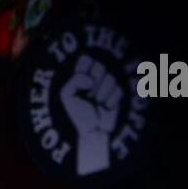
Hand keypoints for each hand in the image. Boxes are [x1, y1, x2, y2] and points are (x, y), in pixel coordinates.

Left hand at [59, 54, 122, 175]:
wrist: (93, 130)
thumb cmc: (78, 112)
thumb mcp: (67, 95)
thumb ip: (74, 81)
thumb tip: (91, 79)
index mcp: (82, 71)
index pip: (86, 57)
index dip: (83, 70)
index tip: (80, 85)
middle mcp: (97, 74)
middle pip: (100, 65)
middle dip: (93, 84)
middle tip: (88, 96)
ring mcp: (110, 82)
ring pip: (111, 77)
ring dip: (101, 94)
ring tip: (96, 103)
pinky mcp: (120, 91)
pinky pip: (119, 89)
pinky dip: (110, 102)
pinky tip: (105, 107)